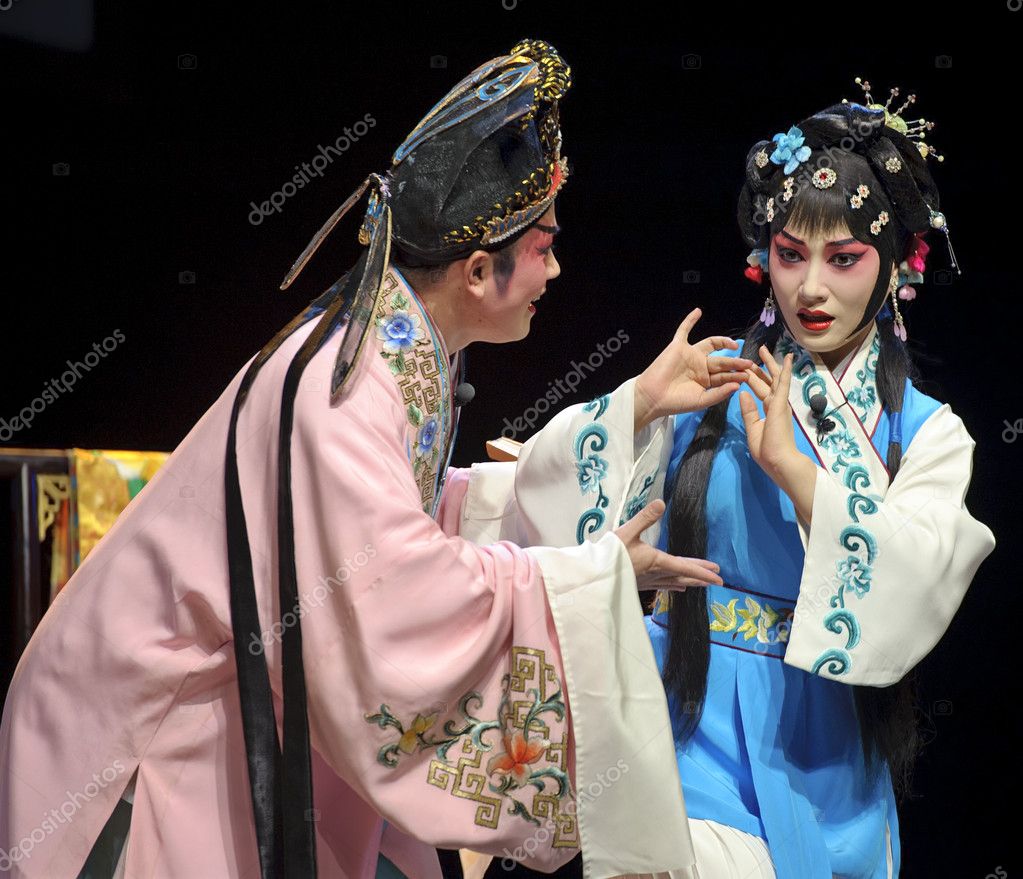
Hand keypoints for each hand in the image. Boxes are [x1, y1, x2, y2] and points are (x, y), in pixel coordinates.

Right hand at [612, 498, 723, 590]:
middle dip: (700, 576)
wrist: (593, 576)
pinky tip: (677, 588)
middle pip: (683, 575)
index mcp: (656, 561)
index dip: (703, 571)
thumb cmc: (608, 554)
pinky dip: (674, 586)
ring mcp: (648, 581)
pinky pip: (663, 586)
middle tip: (718, 579)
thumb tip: (661, 503)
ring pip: (674, 582)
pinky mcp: (640, 585)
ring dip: (689, 581)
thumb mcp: (627, 531)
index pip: (685, 567)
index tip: (718, 576)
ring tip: (701, 583)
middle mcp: (655, 573)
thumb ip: (645, 517)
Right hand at [634, 308, 752, 432]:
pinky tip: (698, 311)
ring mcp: (691, 355)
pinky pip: (684, 331)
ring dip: (723, 342)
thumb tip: (737, 386)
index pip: (725, 375)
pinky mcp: (679, 346)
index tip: (748, 376)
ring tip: (735, 344)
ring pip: (711, 344)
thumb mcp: (702, 401)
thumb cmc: (676, 402)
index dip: (737, 375)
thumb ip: (719, 393)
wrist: (654, 397)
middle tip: (748, 363)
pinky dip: (690, 320)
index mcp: (706, 381)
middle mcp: (700, 366)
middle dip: (735, 362)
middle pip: (722, 361)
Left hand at [738, 346, 798, 479]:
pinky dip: (785, 370)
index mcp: (770, 411)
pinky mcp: (781, 404)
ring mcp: (780, 403)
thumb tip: (742, 393)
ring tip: (766, 349)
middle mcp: (777, 404)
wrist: (779, 461)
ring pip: (775, 378)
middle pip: (768, 380)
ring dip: (770, 363)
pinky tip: (787, 358)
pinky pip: (782, 383)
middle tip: (758, 352)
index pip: (760, 390)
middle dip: (762, 367)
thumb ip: (749, 411)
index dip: (753, 379)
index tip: (746, 370)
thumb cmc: (767, 450)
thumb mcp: (754, 429)